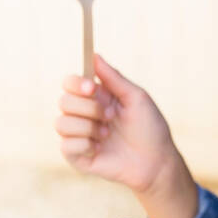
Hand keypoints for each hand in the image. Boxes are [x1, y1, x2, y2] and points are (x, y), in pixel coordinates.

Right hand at [55, 53, 182, 194]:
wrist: (155, 161)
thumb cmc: (150, 128)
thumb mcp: (136, 98)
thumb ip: (114, 78)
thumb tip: (94, 55)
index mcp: (95, 98)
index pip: (69, 83)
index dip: (76, 83)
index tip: (92, 87)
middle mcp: (82, 114)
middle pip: (63, 101)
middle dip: (90, 109)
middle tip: (112, 117)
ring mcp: (78, 136)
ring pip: (61, 124)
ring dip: (88, 128)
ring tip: (107, 135)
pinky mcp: (76, 156)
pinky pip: (66, 146)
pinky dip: (86, 146)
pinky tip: (100, 150)